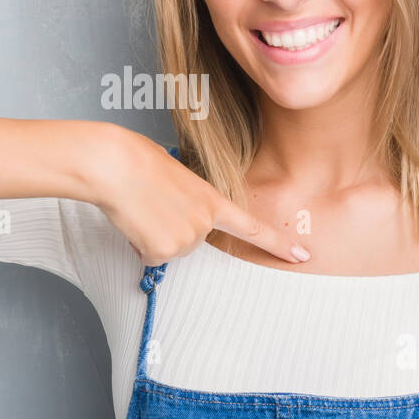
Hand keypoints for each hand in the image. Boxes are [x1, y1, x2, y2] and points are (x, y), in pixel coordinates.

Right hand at [89, 125, 308, 267]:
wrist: (115, 165)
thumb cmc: (137, 161)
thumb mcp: (177, 177)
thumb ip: (188, 202)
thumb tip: (172, 228)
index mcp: (212, 199)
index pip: (252, 227)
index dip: (278, 244)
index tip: (303, 256)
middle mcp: (205, 222)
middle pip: (190, 242)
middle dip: (170, 230)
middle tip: (152, 204)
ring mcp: (187, 239)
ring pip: (169, 251)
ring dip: (152, 236)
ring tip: (141, 209)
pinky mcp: (164, 251)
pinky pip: (151, 257)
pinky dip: (139, 243)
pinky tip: (134, 221)